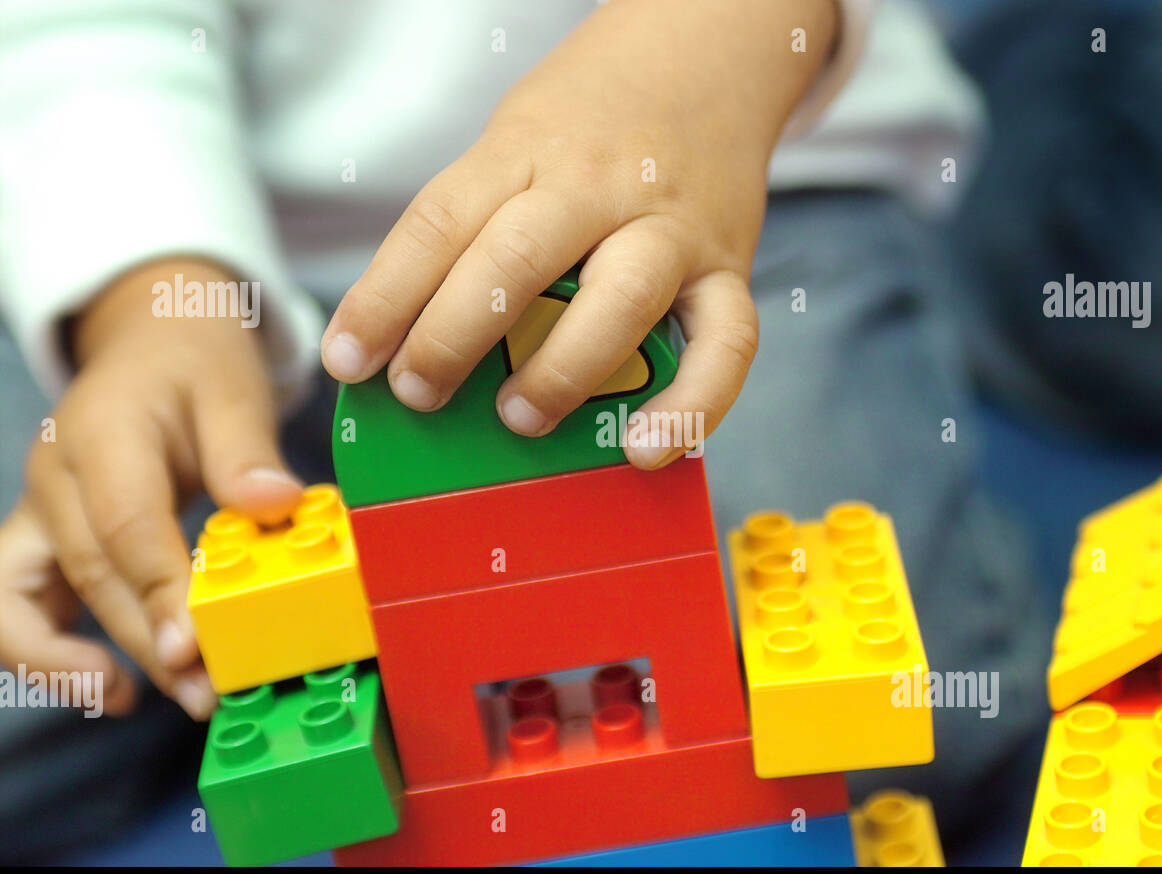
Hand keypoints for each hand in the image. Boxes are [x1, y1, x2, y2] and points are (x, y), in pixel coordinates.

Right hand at [7, 258, 302, 718]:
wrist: (153, 340)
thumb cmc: (195, 365)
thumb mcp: (232, 390)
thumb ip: (247, 452)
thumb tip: (276, 503)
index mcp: (103, 431)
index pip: (125, 525)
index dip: (159, 593)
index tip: (195, 648)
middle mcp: (56, 475)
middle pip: (91, 574)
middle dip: (148, 642)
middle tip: (207, 695)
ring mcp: (40, 508)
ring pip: (29, 600)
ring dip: (82, 663)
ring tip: (148, 700)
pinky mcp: (44, 537)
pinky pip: (21, 604)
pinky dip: (51, 652)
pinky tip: (113, 687)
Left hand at [321, 0, 837, 467]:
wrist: (707, 53)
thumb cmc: (594, 119)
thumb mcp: (517, 140)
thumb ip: (479, 222)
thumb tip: (411, 333)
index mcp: (528, 151)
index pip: (441, 221)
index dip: (385, 296)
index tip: (349, 358)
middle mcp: (599, 186)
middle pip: (516, 257)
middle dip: (454, 336)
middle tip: (419, 392)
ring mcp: (671, 228)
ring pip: (619, 299)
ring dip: (560, 370)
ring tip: (517, 418)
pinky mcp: (728, 269)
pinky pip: (726, 346)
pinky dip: (691, 406)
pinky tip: (645, 448)